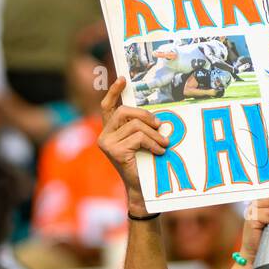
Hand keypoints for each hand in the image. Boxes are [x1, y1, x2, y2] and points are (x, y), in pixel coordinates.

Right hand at [97, 77, 168, 214]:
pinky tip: (158, 152)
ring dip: (154, 134)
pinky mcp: (114, 151)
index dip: (113, 91)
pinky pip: (138, 137)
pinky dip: (153, 143)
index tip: (123, 79)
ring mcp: (107, 144)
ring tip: (164, 144)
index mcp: (110, 131)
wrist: (141, 190)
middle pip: (124, 111)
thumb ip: (141, 127)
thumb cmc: (143, 164)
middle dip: (145, 116)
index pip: (107, 107)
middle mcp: (104, 136)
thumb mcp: (142, 141)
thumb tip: (156, 115)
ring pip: (135, 126)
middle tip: (160, 126)